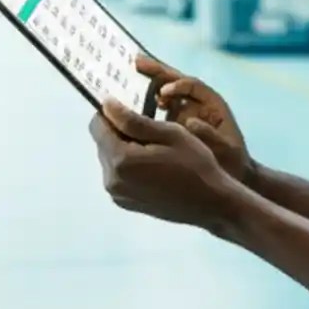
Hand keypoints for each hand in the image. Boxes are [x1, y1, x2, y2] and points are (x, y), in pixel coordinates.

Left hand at [89, 99, 239, 229]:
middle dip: (119, 132)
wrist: (211, 204)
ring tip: (155, 151)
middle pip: (103, 142)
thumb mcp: (169, 134)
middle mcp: (111, 179)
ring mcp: (117, 194)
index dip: (112, 113)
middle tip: (151, 132)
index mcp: (120, 160)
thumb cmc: (195, 164)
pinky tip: (154, 167)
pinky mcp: (124, 202)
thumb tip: (106, 104)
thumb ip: (132, 120)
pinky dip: (130, 165)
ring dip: (125, 149)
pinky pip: (118, 174)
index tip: (132, 111)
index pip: (97, 126)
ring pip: (110, 158)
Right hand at [136, 55, 255, 185]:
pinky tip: (128, 107)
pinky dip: (144, 104)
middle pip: (174, 81)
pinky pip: (157, 107)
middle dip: (156, 72)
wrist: (232, 174)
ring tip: (128, 77)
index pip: (192, 85)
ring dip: (147, 84)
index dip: (177, 86)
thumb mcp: (227, 150)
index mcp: (211, 103)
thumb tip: (192, 122)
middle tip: (136, 62)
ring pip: (163, 91)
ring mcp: (184, 110)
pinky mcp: (174, 122)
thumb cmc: (232, 162)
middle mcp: (196, 102)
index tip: (162, 94)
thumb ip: (211, 135)